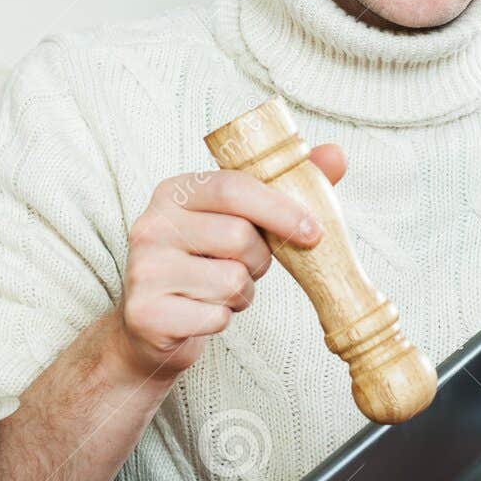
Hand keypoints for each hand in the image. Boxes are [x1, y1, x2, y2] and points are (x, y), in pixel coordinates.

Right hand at [110, 144, 346, 381]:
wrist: (151, 325)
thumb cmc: (205, 265)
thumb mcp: (239, 223)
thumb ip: (285, 191)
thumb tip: (336, 155)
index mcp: (174, 192)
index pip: (233, 188)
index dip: (280, 209)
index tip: (314, 232)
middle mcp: (151, 225)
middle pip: (239, 237)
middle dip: (259, 260)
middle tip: (246, 268)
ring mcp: (144, 269)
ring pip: (232, 281)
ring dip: (241, 294)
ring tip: (219, 291)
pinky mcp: (147, 314)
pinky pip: (216, 317)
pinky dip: (222, 320)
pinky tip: (202, 313)